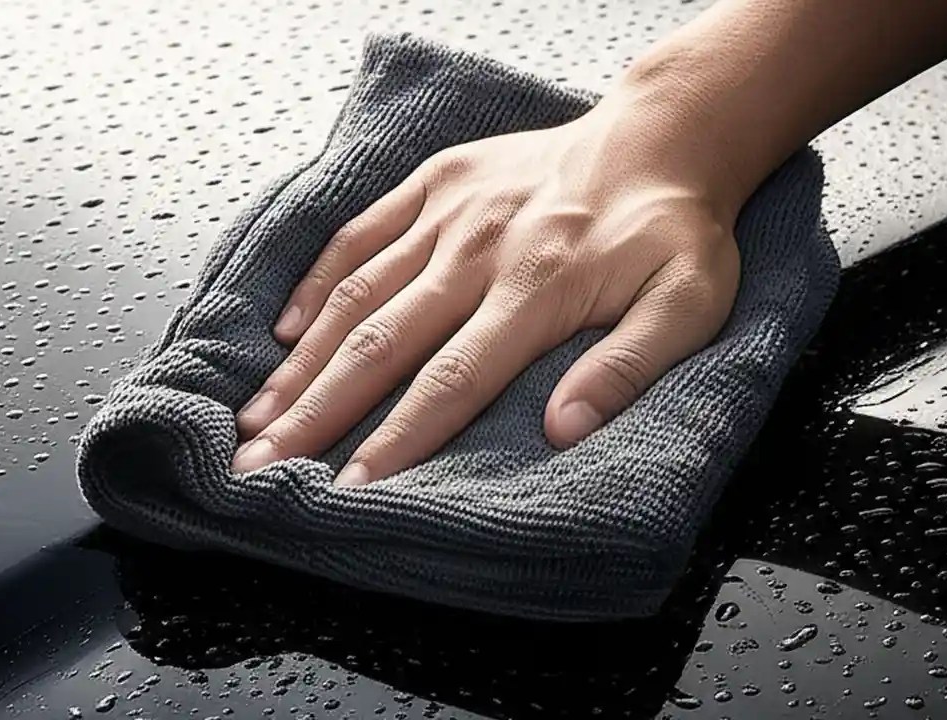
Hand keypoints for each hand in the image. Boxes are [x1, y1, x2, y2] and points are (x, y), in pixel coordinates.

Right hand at [231, 89, 747, 484]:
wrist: (660, 137)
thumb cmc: (675, 228)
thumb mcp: (689, 301)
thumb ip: (629, 365)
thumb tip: (563, 429)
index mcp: (537, 288)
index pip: (451, 381)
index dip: (398, 439)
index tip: (349, 488)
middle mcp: (478, 251)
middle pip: (382, 343)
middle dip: (318, 412)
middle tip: (262, 465)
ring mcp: (449, 212)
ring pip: (356, 294)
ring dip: (302, 360)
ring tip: (257, 416)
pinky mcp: (435, 184)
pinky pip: (361, 233)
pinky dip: (316, 281)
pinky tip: (285, 330)